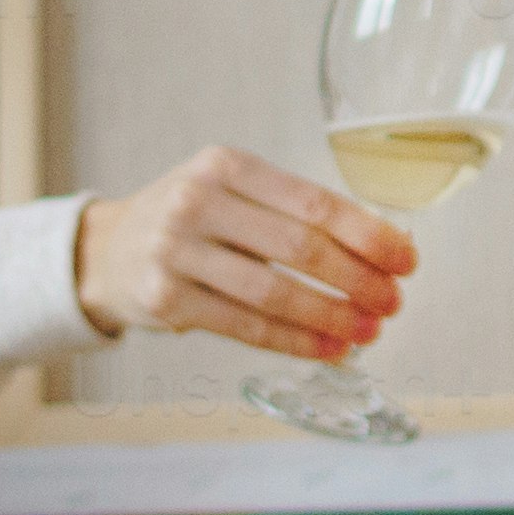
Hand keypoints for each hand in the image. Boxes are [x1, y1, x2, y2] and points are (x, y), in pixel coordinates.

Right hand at [78, 147, 409, 361]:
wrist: (107, 252)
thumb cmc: (191, 222)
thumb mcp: (230, 192)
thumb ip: (292, 213)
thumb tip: (381, 250)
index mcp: (225, 165)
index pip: (313, 202)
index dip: (368, 234)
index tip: (406, 260)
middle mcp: (197, 202)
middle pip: (299, 247)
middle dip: (358, 279)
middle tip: (393, 302)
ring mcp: (176, 252)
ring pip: (274, 293)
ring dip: (331, 316)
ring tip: (369, 331)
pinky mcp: (166, 300)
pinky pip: (246, 327)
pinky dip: (295, 341)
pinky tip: (329, 349)